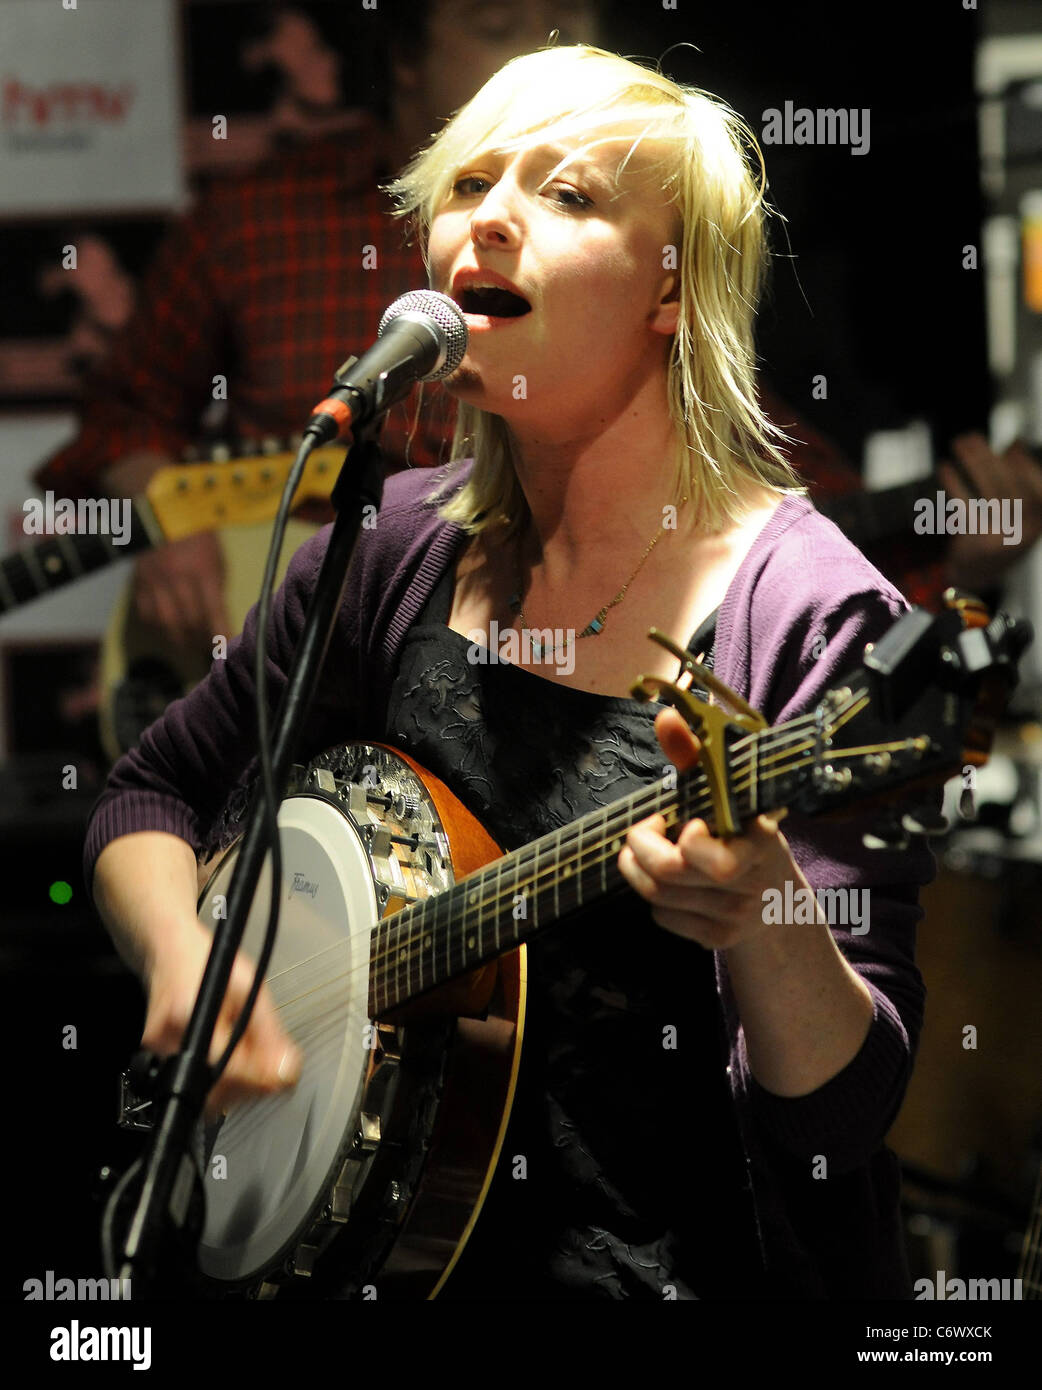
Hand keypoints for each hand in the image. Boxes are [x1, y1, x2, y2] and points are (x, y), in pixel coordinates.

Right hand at [131, 531, 228, 648]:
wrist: (165, 512)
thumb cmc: (200, 537)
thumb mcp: (217, 559)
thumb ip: (217, 588)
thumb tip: (217, 618)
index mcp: (203, 570)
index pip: (214, 611)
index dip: (220, 632)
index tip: (226, 648)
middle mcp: (178, 578)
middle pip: (190, 621)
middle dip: (201, 639)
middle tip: (208, 648)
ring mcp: (156, 581)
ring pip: (166, 622)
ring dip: (179, 639)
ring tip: (189, 645)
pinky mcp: (139, 581)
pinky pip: (146, 613)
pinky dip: (158, 626)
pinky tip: (167, 629)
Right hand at [142, 918, 300, 1119]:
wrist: (171, 951)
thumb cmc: (209, 962)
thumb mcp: (250, 988)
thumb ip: (269, 1034)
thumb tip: (286, 1070)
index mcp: (190, 1016)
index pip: (228, 1070)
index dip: (261, 1079)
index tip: (283, 1076)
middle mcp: (167, 1040)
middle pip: (216, 1092)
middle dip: (251, 1086)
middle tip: (271, 1065)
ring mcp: (159, 1052)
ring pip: (207, 1096)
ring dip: (239, 1085)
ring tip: (252, 1055)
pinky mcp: (158, 1059)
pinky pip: (197, 1084)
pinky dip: (222, 1079)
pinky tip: (232, 1057)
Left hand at [617, 706, 797, 949]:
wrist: (775, 897)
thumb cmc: (740, 830)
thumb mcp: (726, 791)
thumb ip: (695, 754)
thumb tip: (666, 716)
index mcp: (759, 839)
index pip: (716, 861)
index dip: (687, 844)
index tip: (682, 821)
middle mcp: (750, 882)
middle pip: (673, 875)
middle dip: (642, 849)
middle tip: (643, 829)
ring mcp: (735, 916)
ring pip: (660, 896)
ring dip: (637, 868)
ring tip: (645, 847)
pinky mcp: (717, 939)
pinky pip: (663, 918)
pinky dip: (653, 897)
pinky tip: (666, 879)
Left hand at [940, 433, 1041, 588]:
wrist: (975, 577)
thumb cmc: (996, 536)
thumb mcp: (1016, 515)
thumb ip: (1017, 485)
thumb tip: (1014, 444)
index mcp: (1038, 524)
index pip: (1038, 489)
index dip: (1026, 465)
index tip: (1013, 445)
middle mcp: (1024, 532)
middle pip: (1009, 486)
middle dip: (990, 457)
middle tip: (972, 436)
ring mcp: (1001, 539)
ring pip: (988, 492)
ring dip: (973, 463)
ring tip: (959, 443)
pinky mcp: (977, 543)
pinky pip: (964, 505)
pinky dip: (954, 483)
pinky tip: (944, 468)